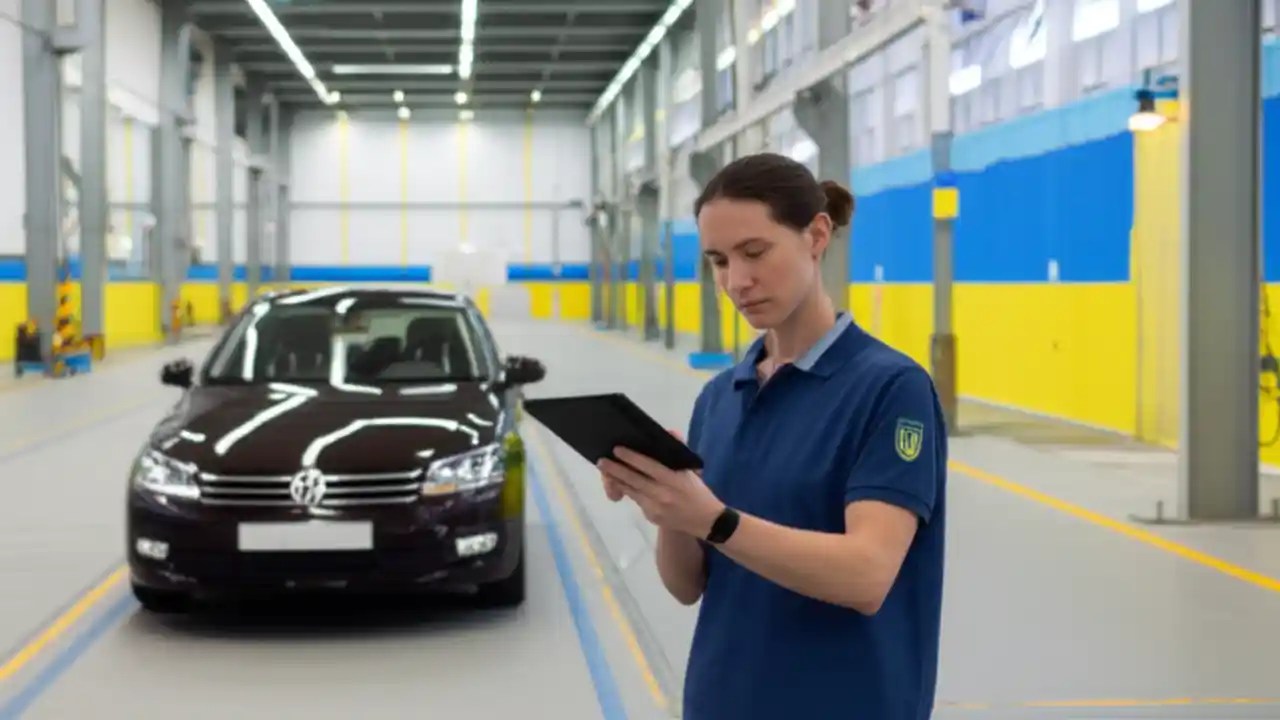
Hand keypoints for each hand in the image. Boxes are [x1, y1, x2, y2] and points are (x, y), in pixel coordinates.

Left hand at [598, 445, 724, 537]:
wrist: (707, 521)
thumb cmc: (698, 492)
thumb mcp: (691, 470)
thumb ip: (679, 451)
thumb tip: (670, 432)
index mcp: (674, 480)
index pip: (648, 466)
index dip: (631, 458)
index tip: (617, 449)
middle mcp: (663, 494)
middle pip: (634, 480)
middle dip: (615, 470)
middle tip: (601, 461)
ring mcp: (656, 508)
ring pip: (631, 491)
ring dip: (617, 481)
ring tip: (605, 472)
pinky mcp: (652, 517)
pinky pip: (637, 501)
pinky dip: (629, 492)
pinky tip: (620, 484)